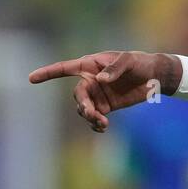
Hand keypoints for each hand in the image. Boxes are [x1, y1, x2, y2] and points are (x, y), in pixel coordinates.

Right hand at [29, 51, 176, 131]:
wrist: (155, 76)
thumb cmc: (140, 62)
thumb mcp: (129, 60)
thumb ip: (115, 68)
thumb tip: (100, 79)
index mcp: (90, 65)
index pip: (64, 68)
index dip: (48, 73)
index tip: (32, 78)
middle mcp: (90, 80)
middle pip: (78, 96)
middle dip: (83, 106)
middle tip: (92, 114)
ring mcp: (97, 94)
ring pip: (84, 109)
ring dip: (90, 117)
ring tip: (102, 123)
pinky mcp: (106, 107)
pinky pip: (94, 117)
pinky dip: (95, 125)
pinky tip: (102, 128)